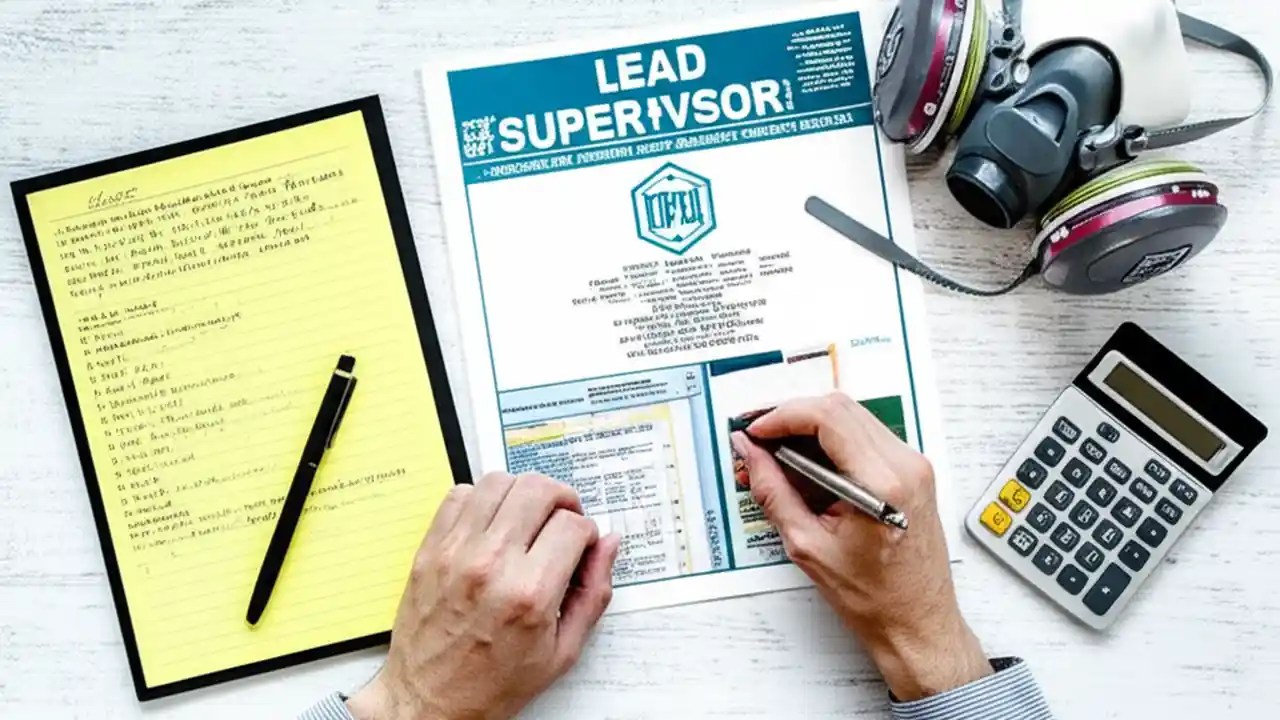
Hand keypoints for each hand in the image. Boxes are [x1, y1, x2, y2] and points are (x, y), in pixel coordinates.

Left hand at [346, 472, 621, 719]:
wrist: (429, 700)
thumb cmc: (494, 683)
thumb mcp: (562, 652)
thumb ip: (594, 593)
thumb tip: (608, 544)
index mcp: (529, 594)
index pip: (572, 525)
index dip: (587, 531)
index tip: (582, 544)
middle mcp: (491, 565)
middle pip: (537, 490)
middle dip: (562, 498)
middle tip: (563, 519)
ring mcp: (455, 553)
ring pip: (499, 481)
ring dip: (523, 492)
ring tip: (529, 516)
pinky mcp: (430, 549)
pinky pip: (459, 495)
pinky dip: (483, 498)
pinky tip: (493, 522)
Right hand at [731, 393, 989, 700]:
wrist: (917, 622)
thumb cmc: (875, 597)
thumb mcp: (808, 546)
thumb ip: (773, 491)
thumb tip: (750, 453)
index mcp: (883, 484)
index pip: (827, 417)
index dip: (783, 416)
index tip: (756, 431)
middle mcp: (906, 466)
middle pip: (839, 407)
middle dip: (792, 416)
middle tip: (760, 438)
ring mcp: (914, 465)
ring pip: (852, 416)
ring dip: (810, 427)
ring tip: (777, 455)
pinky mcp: (913, 472)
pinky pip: (865, 436)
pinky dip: (830, 441)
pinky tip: (807, 465)